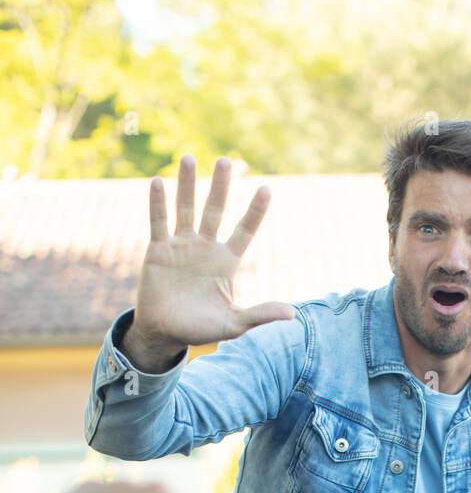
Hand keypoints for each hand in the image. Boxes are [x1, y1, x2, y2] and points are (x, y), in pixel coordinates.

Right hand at [125, 156, 294, 368]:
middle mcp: (205, 247)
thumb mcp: (234, 323)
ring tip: (189, 158)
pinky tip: (157, 182)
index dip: (254, 211)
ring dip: (187, 185)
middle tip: (225, 161)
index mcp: (226, 262)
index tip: (266, 189)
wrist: (165, 333)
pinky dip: (158, 203)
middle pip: (215, 210)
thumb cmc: (201, 328)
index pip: (244, 230)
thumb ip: (260, 314)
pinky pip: (159, 222)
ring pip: (186, 209)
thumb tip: (292, 315)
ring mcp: (181, 246)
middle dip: (220, 187)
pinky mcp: (158, 250)